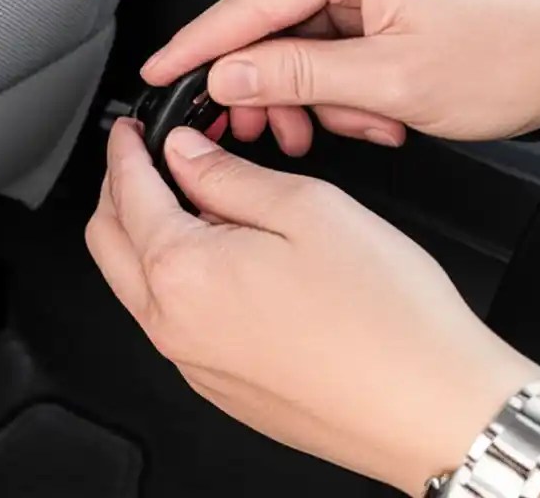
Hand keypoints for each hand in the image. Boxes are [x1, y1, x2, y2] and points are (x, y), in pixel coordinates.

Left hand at [86, 120, 539, 493]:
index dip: (125, 151)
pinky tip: (220, 260)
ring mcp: (192, 362)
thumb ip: (229, 175)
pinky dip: (173, 280)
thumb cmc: (387, 317)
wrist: (431, 409)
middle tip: (144, 160)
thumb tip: (184, 154)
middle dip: (117, 191)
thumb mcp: (307, 208)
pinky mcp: (218, 386)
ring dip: (142, 236)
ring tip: (192, 203)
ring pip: (134, 284)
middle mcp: (173, 324)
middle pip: (108, 241)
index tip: (130, 131)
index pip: (127, 193)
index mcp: (183, 271)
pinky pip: (170, 322)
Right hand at [141, 0, 539, 152]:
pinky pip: (331, 28)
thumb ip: (295, 76)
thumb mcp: (390, 82)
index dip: (199, 43)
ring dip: (302, 83)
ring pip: (296, 23)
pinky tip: (356, 112)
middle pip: (265, 3)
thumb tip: (225, 77)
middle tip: (257, 123)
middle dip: (258, 70)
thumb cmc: (514, 56)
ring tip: (324, 129)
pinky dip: (333, 75)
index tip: (162, 72)